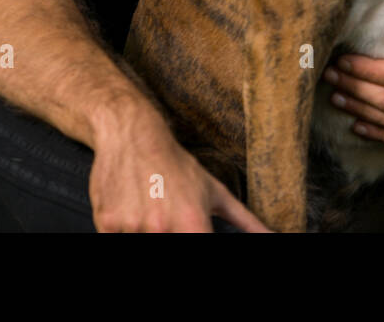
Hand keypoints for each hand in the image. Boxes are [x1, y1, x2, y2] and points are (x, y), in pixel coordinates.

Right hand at [88, 109, 271, 231]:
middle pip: (166, 247)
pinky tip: (132, 213)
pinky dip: (126, 232)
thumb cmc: (176, 165)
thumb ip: (247, 222)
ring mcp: (132, 227)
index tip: (190, 231)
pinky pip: (117, 241)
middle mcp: (161, 228)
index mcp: (193, 223)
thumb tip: (276, 236)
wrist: (132, 133)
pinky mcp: (106, 224)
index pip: (199, 249)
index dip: (196, 241)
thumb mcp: (215, 192)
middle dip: (170, 233)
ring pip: (141, 244)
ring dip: (145, 233)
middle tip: (166, 218)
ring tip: (150, 213)